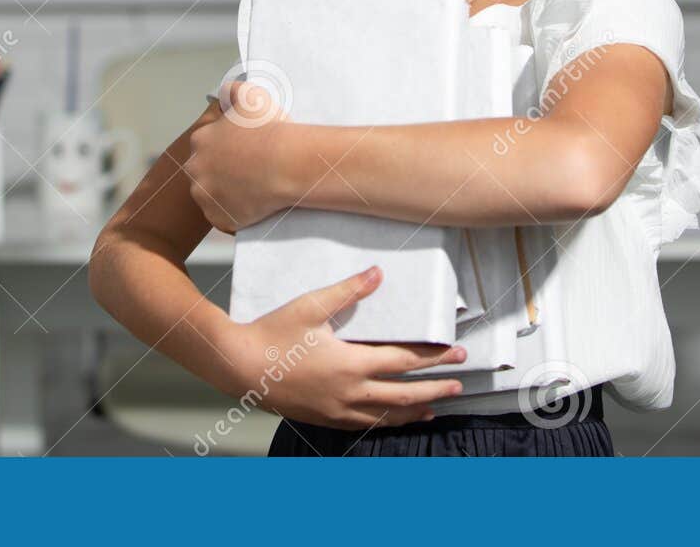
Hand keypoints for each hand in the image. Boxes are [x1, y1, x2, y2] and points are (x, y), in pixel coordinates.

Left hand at [184, 81, 291, 232]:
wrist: (286, 164)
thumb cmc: (270, 129)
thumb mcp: (251, 96)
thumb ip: (233, 89)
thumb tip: (225, 90)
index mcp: (200, 140)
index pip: (206, 146)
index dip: (226, 148)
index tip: (243, 151)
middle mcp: (195, 168)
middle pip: (205, 171)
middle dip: (221, 172)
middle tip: (248, 171)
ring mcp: (205, 195)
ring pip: (211, 195)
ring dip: (225, 194)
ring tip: (251, 190)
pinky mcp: (218, 217)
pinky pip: (222, 218)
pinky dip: (233, 214)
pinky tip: (251, 206)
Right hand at [231, 265, 467, 428]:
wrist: (238, 367)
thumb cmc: (273, 334)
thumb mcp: (311, 305)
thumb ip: (348, 291)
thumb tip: (377, 274)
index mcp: (350, 364)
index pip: (404, 362)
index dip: (434, 358)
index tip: (456, 353)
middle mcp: (349, 392)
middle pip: (404, 394)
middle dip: (435, 388)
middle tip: (460, 382)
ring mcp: (337, 410)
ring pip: (386, 416)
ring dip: (416, 411)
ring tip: (437, 407)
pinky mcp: (325, 418)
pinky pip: (364, 425)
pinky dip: (386, 422)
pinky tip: (393, 419)